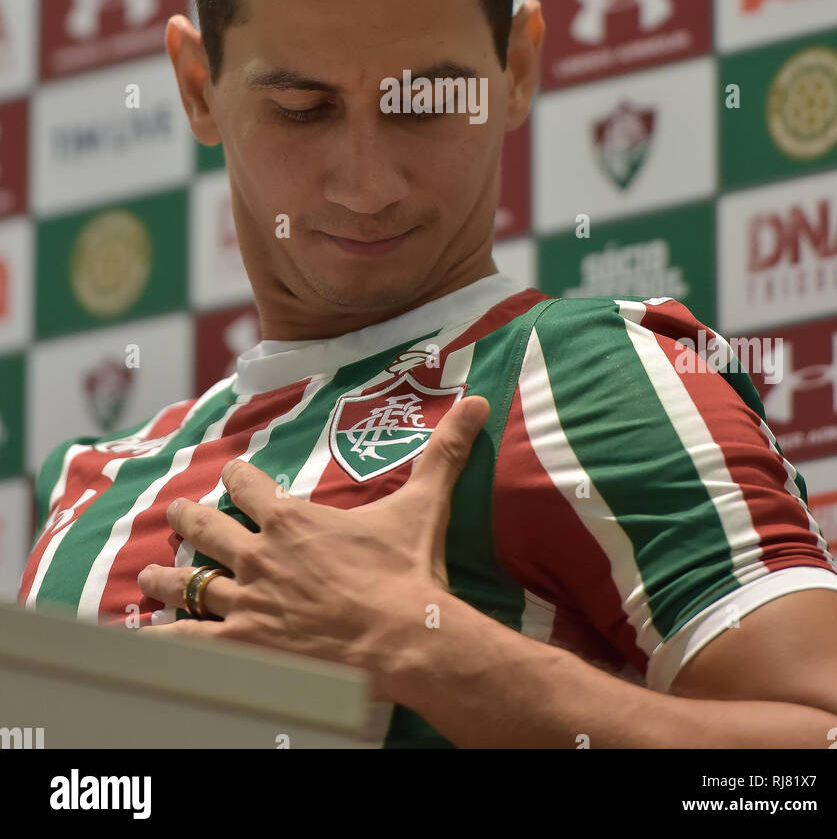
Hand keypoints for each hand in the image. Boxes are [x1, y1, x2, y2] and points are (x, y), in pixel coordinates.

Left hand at [137, 394, 489, 697]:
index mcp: (292, 520)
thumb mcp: (425, 504)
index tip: (232, 472)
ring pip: (192, 583)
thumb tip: (477, 403)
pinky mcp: (246, 647)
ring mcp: (248, 604)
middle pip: (210, 529)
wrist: (403, 638)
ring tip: (149, 571)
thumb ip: (444, 452)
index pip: (250, 486)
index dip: (239, 477)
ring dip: (168, 576)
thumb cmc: (407, 572)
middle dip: (190, 517)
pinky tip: (145, 638)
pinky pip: (192, 642)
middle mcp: (260, 557)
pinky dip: (164, 640)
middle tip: (175, 509)